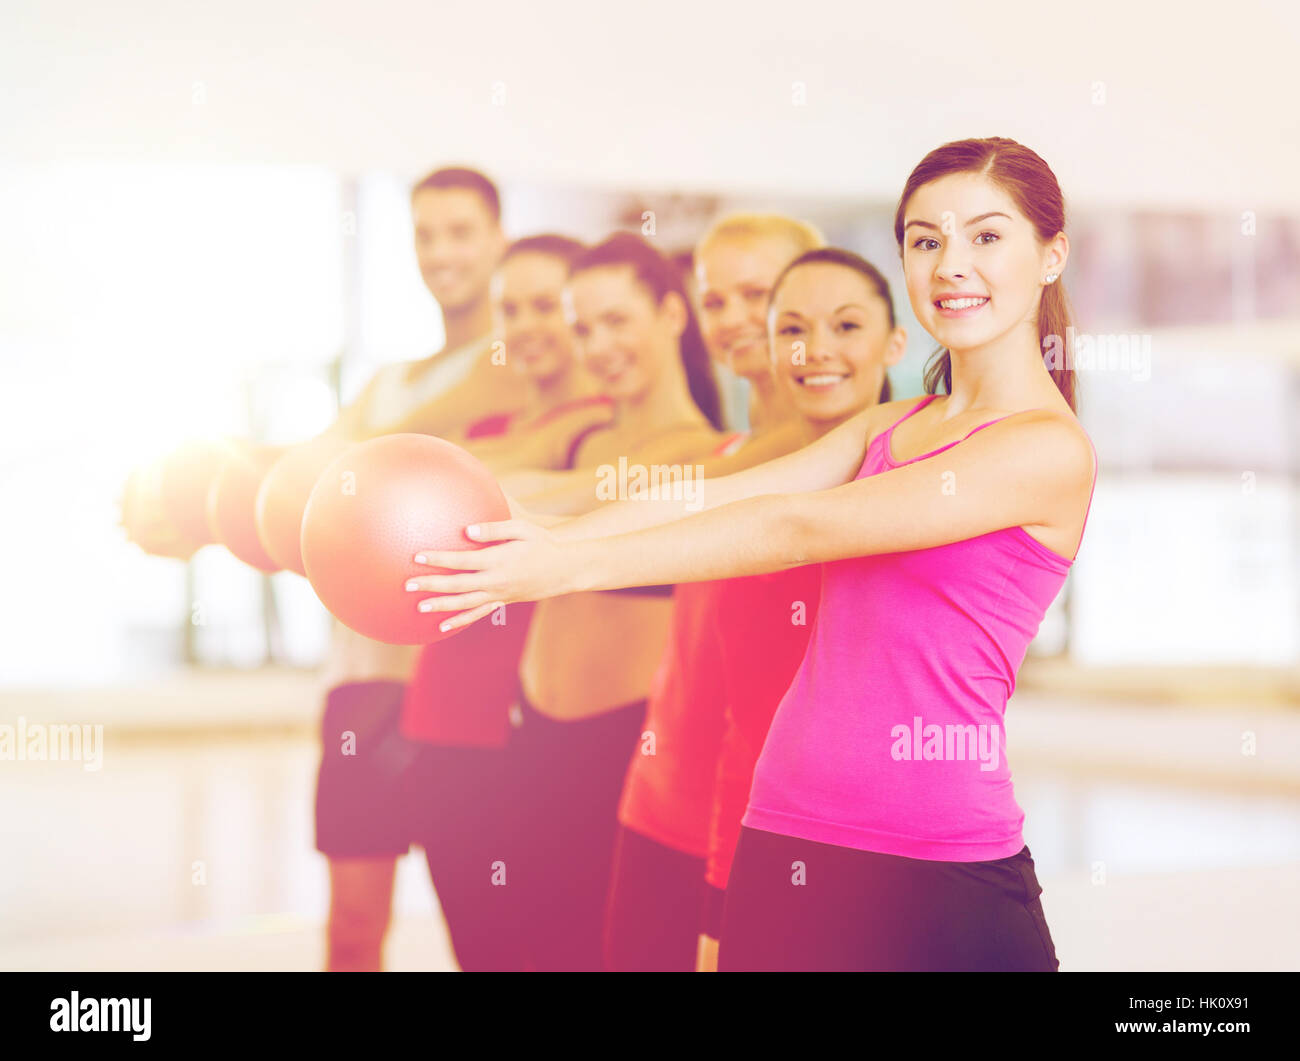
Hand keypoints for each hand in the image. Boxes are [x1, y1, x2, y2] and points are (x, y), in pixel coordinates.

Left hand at [404, 518, 580, 633]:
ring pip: (465, 604)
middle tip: (408, 584)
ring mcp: (499, 595)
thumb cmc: (543, 543)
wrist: (565, 569)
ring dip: (441, 606)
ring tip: (419, 606)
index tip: (418, 555)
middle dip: (432, 585)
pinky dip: (460, 620)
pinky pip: (478, 613)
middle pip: (457, 585)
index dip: (439, 559)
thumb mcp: (523, 529)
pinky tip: (443, 626)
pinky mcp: (503, 602)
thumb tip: (468, 529)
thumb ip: (495, 528)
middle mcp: (496, 581)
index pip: (462, 560)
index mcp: (498, 560)